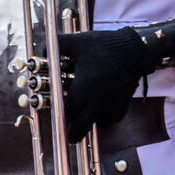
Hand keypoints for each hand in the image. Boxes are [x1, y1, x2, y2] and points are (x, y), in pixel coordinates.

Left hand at [57, 27, 153, 141]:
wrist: (134, 50)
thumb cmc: (104, 46)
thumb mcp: (77, 42)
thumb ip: (56, 46)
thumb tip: (40, 50)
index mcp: (84, 88)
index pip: (66, 111)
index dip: (59, 114)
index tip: (55, 113)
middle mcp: (97, 101)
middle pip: (80, 128)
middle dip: (71, 132)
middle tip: (67, 132)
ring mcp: (111, 106)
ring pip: (94, 124)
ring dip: (87, 121)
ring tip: (82, 114)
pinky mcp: (122, 106)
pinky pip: (109, 119)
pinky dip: (102, 117)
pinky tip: (98, 108)